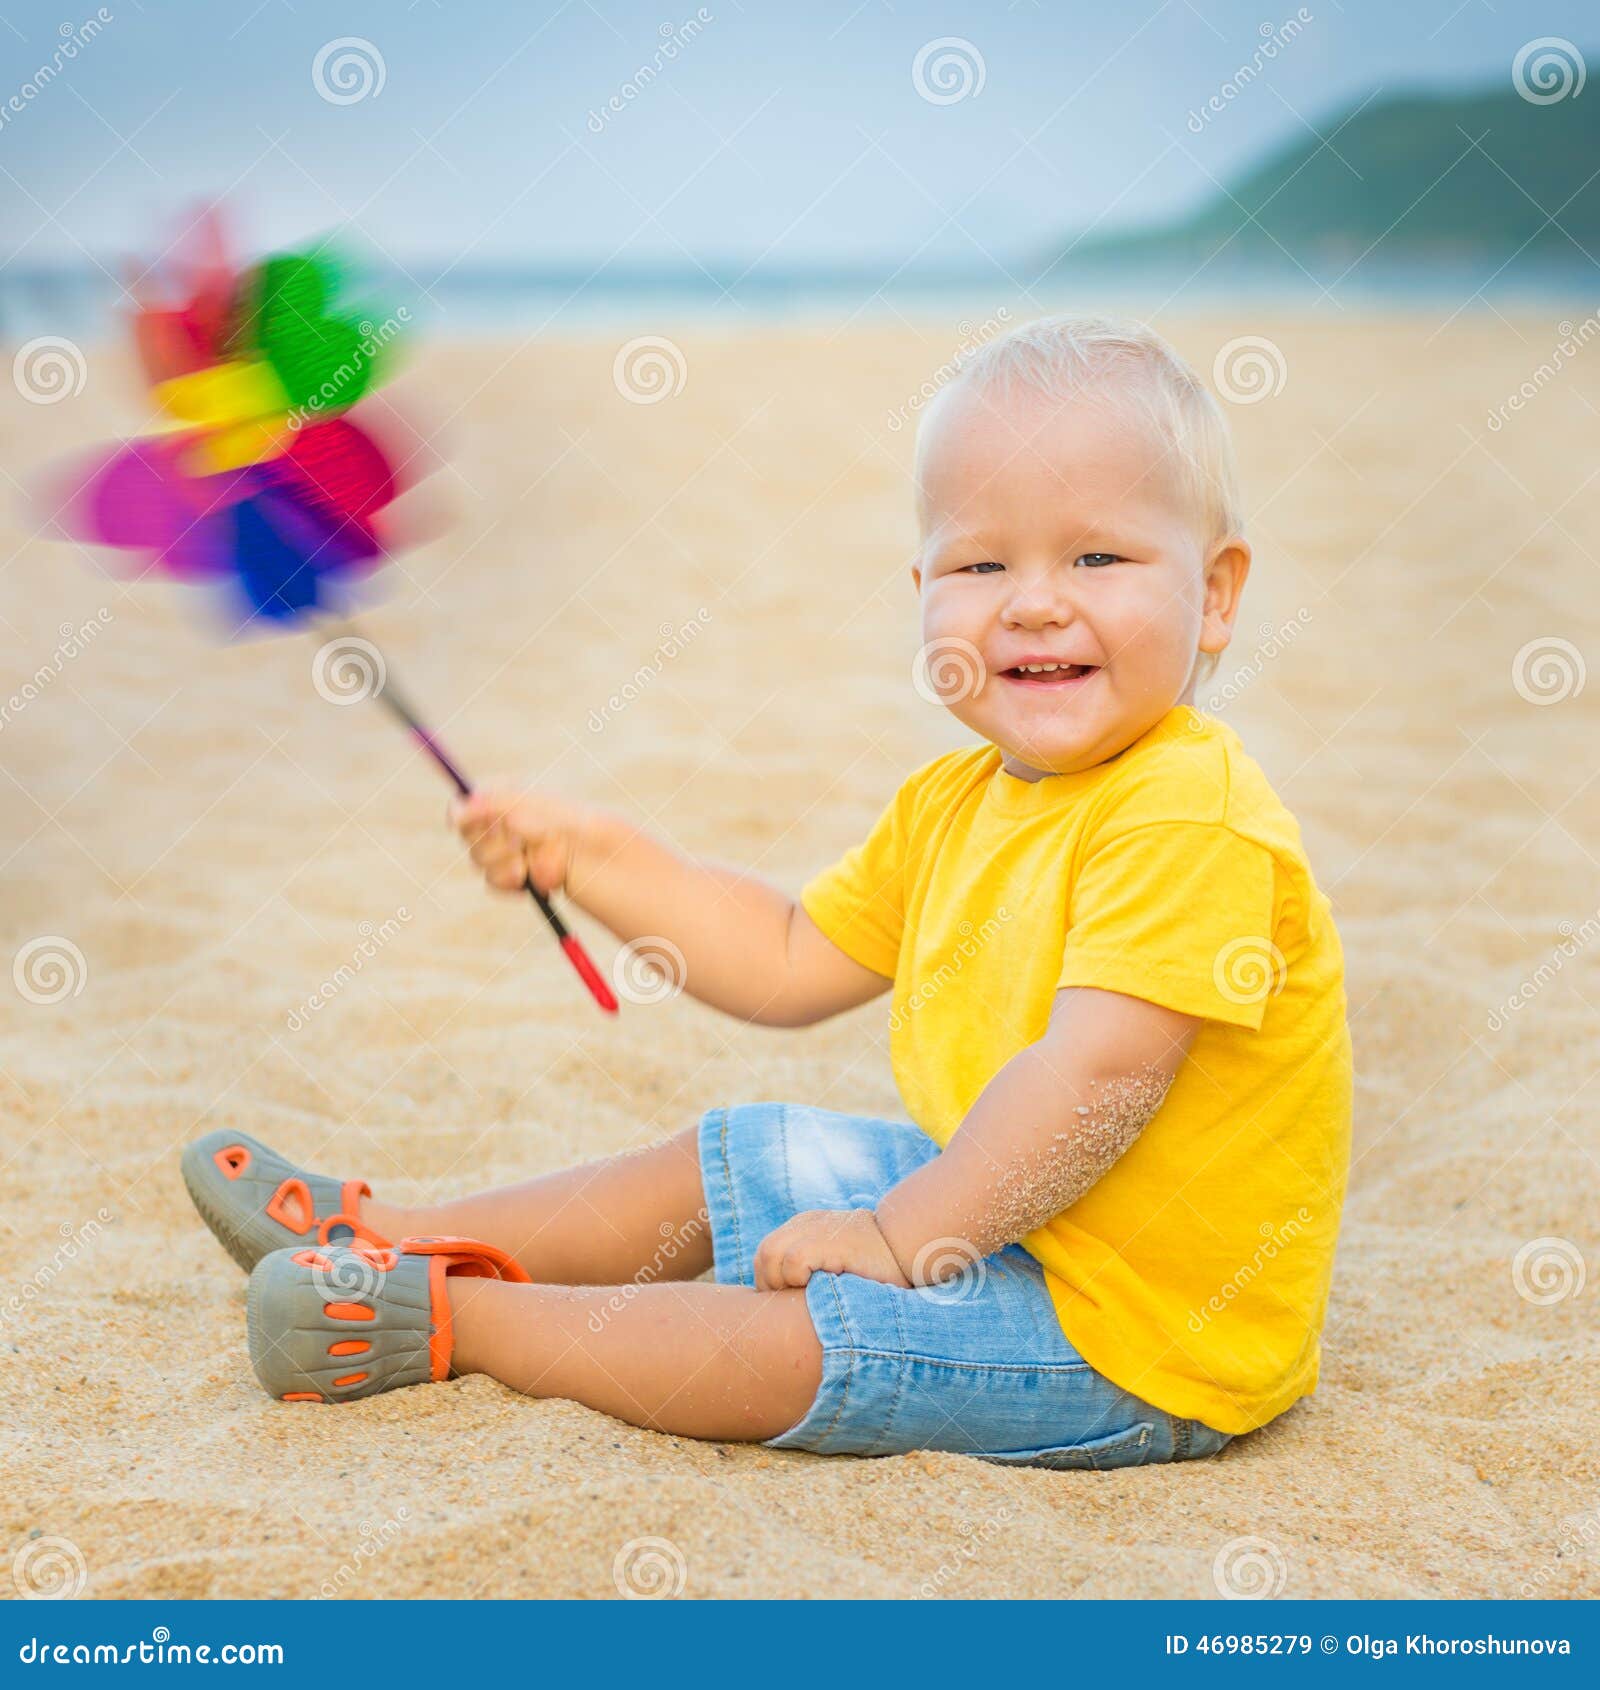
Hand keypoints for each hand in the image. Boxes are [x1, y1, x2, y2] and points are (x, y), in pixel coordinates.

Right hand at [450, 787, 590, 896]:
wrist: (598, 858)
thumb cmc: (569, 823)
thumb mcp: (530, 807)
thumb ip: (491, 805)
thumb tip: (454, 813)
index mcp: (506, 795)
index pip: (466, 803)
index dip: (466, 814)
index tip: (473, 823)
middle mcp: (502, 821)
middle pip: (467, 833)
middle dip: (492, 840)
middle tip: (518, 842)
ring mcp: (507, 850)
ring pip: (478, 859)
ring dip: (503, 861)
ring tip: (529, 859)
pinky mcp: (513, 876)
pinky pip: (493, 881)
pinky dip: (509, 881)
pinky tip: (529, 877)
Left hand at [753, 1208, 910, 1291]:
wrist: (909, 1245)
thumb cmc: (880, 1264)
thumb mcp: (840, 1257)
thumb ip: (817, 1266)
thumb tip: (793, 1299)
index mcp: (806, 1226)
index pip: (767, 1253)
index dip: (771, 1280)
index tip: (787, 1300)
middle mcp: (806, 1223)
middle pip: (763, 1254)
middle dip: (770, 1283)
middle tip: (792, 1302)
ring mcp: (815, 1228)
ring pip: (770, 1255)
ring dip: (782, 1281)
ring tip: (804, 1296)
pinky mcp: (827, 1240)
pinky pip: (792, 1261)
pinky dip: (797, 1278)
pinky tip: (817, 1288)